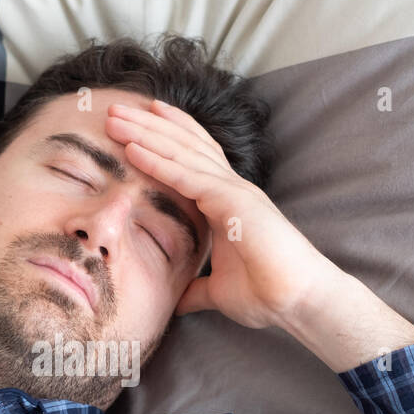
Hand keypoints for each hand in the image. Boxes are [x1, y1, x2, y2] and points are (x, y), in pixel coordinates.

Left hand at [104, 99, 413, 370]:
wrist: (301, 304)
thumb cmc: (268, 294)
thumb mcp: (218, 290)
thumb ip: (196, 290)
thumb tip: (177, 300)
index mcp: (228, 202)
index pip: (193, 158)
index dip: (167, 135)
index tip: (138, 120)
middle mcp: (231, 188)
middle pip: (183, 145)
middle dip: (147, 125)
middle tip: (112, 109)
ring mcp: (234, 192)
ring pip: (182, 153)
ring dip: (146, 133)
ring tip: (114, 117)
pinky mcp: (235, 203)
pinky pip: (189, 177)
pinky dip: (159, 162)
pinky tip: (133, 150)